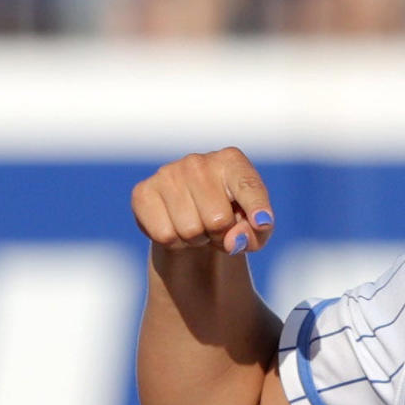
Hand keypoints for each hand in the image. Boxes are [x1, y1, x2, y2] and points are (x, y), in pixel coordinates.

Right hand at [131, 147, 274, 260]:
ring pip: (189, 231)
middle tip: (216, 228)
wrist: (192, 217)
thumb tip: (232, 239)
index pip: (248, 187)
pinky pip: (165, 235)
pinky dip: (174, 243)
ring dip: (196, 240)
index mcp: (232, 161)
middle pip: (217, 221)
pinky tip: (176, 226)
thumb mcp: (255, 229)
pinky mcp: (143, 192)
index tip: (261, 222)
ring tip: (197, 226)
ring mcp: (168, 173)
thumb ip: (256, 233)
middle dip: (220, 235)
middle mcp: (198, 162)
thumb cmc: (231, 220)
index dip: (256, 208)